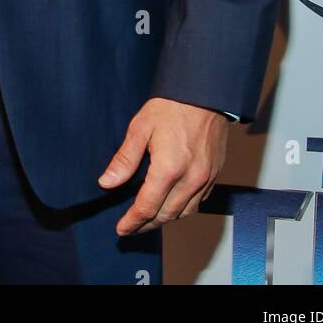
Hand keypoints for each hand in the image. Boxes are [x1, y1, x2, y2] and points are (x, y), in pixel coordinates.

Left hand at [97, 96, 229, 234]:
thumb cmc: (173, 106)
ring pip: (184, 213)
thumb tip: (107, 182)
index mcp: (169, 168)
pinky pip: (199, 202)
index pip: (147, 207)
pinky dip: (183, 208)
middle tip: (131, 227)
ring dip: (165, 219)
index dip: (132, 222)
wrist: (205, 92)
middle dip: (146, 225)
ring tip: (149, 218)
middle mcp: (190, 178)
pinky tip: (172, 203)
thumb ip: (124, 159)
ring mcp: (205, 178)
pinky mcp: (215, 174)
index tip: (122, 229)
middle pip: (166, 215)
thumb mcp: (140, 128)